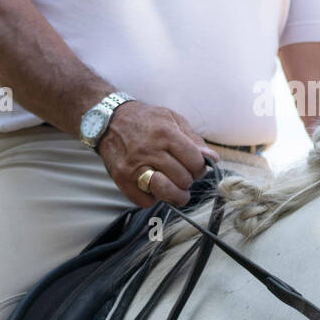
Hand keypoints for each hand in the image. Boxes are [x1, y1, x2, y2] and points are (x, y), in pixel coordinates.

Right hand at [95, 100, 218, 206]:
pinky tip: (155, 189)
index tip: (196, 166)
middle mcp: (149, 150)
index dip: (200, 167)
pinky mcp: (121, 178)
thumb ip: (193, 139)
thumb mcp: (172, 119)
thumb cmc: (145, 119)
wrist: (108, 119)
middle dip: (189, 180)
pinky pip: (144, 201)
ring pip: (165, 192)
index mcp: (165, 134)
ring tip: (178, 192)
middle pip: (183, 179)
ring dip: (176, 196)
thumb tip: (211, 158)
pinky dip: (153, 199)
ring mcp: (134, 166)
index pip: (195, 162)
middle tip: (185, 176)